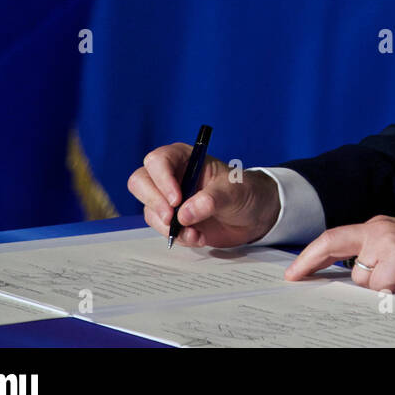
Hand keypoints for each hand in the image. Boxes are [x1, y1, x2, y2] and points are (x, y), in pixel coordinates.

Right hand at [127, 142, 280, 247]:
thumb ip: (211, 200)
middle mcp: (171, 175)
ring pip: (149, 210)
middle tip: (172, 219)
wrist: (254, 215)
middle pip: (140, 183)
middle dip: (154, 203)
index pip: (158, 161)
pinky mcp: (172, 219)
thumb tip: (184, 214)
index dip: (162, 180)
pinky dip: (178, 237)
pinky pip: (162, 229)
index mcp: (185, 157)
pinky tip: (198, 236)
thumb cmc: (245, 192)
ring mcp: (169, 198)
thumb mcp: (234, 191)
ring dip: (169, 226)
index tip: (176, 200)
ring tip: (196, 232)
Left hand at [284, 215, 394, 294]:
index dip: (310, 257)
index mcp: (376, 226)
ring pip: (366, 280)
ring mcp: (387, 244)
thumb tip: (351, 277)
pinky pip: (383, 287)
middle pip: (350, 267)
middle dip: (365, 281)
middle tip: (375, 285)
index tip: (293, 273)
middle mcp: (378, 231)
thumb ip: (376, 256)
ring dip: (385, 286)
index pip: (333, 238)